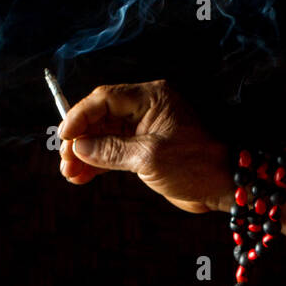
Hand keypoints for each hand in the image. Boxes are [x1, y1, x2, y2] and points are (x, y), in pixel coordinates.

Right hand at [57, 79, 232, 213]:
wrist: (220, 187)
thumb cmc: (195, 165)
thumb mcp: (150, 157)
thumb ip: (111, 150)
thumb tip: (80, 147)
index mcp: (152, 98)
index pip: (105, 98)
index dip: (80, 115)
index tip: (65, 136)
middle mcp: (146, 108)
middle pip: (100, 116)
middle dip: (80, 138)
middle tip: (65, 160)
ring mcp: (144, 129)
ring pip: (103, 135)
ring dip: (84, 153)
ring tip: (69, 173)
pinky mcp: (143, 149)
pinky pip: (112, 150)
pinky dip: (96, 162)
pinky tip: (81, 176)